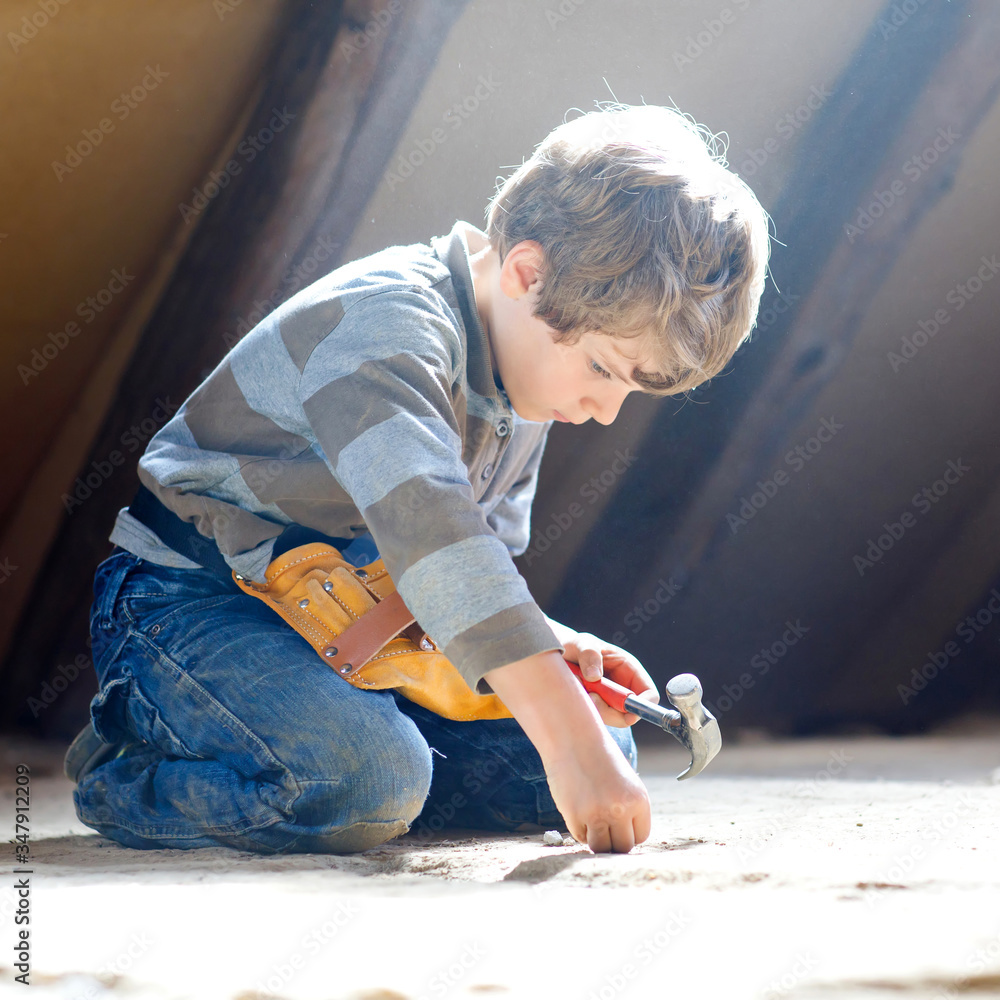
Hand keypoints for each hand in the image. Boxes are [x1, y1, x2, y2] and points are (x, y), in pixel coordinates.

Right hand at [543, 732, 651, 852]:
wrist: (572, 738)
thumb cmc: (598, 757)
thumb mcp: (625, 781)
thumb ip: (629, 807)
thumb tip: (625, 837)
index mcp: (639, 800)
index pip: (641, 836)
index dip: (628, 832)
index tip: (618, 825)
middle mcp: (621, 810)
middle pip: (622, 847)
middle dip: (613, 841)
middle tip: (603, 827)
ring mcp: (598, 815)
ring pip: (601, 847)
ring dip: (595, 838)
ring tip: (590, 819)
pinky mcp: (575, 816)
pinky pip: (580, 837)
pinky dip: (578, 828)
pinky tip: (577, 807)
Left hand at [558, 627, 659, 727]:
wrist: (557, 655)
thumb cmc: (576, 645)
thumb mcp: (583, 643)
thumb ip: (589, 654)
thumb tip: (595, 676)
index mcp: (629, 670)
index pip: (649, 693)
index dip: (643, 706)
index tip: (628, 715)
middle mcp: (622, 687)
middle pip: (629, 713)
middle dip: (611, 712)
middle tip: (591, 697)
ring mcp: (609, 700)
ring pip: (610, 718)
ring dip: (594, 708)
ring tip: (578, 685)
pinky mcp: (595, 708)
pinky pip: (595, 718)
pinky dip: (584, 710)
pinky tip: (575, 693)